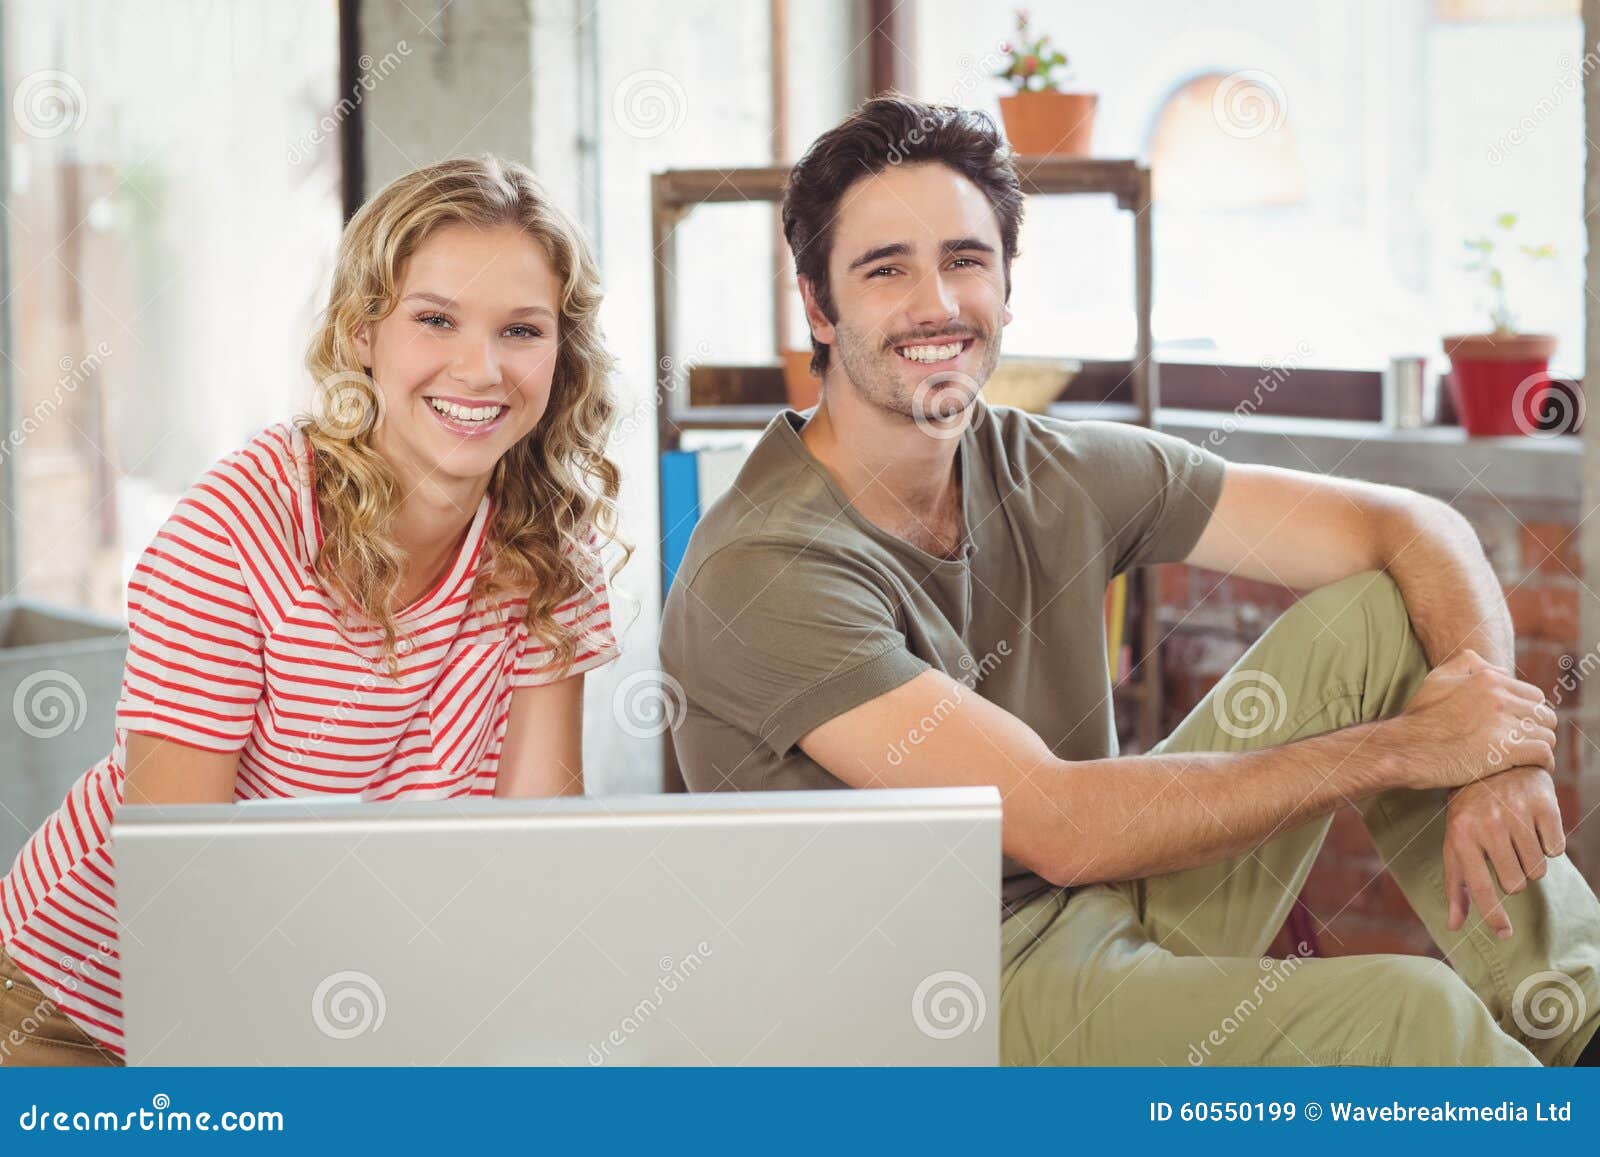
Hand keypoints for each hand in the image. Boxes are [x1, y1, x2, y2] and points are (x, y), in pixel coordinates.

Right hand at [1389, 648, 1555, 790]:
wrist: (1404, 748)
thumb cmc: (1419, 717)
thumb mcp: (1437, 679)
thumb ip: (1468, 663)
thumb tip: (1501, 669)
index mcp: (1488, 679)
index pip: (1534, 695)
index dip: (1529, 713)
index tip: (1520, 727)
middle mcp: (1499, 698)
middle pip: (1544, 714)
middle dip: (1538, 729)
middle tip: (1526, 743)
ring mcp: (1503, 724)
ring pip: (1546, 734)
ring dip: (1540, 746)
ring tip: (1528, 756)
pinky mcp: (1505, 750)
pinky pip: (1543, 753)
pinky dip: (1544, 762)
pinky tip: (1535, 767)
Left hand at [1443, 765, 1565, 939]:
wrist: (1494, 763)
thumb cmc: (1471, 812)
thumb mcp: (1456, 843)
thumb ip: (1456, 885)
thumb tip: (1453, 926)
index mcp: (1461, 835)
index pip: (1479, 887)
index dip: (1493, 915)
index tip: (1504, 934)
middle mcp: (1488, 824)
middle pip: (1515, 883)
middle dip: (1514, 876)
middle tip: (1505, 854)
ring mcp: (1516, 813)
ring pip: (1538, 870)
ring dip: (1531, 862)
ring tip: (1518, 837)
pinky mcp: (1543, 804)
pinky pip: (1557, 850)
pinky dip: (1549, 843)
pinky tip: (1533, 825)